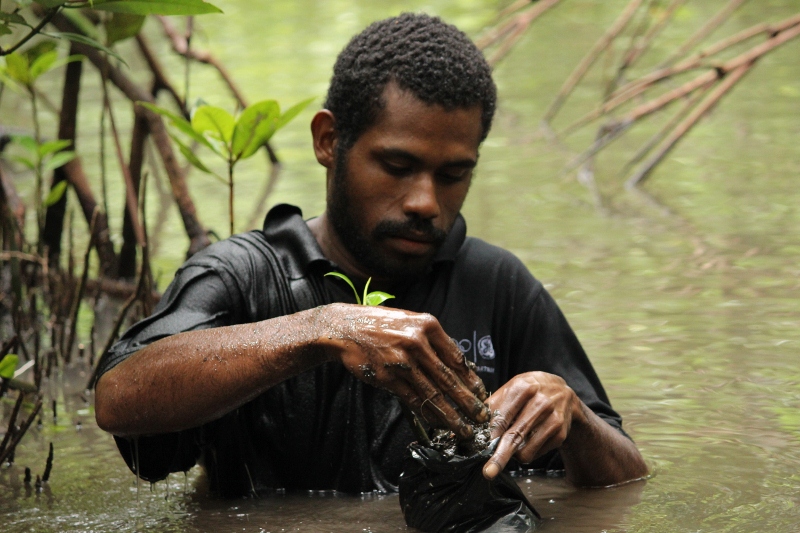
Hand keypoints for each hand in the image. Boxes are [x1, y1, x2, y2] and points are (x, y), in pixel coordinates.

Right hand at [315, 303, 489, 437]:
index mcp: (428, 325)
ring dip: (451, 415)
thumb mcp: (411, 322)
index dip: (471, 379)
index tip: (482, 393)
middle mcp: (417, 342)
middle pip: (449, 378)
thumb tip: (458, 366)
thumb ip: (433, 341)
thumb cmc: (381, 325)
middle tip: (483, 417)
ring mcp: (402, 361)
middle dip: (468, 402)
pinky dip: (428, 414)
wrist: (345, 328)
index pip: (456, 357)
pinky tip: (439, 423)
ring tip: (465, 429)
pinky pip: (413, 400)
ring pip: (433, 394)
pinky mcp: (388, 377)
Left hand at [482, 371, 583, 478]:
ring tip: (515, 439)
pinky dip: (527, 451)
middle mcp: (540, 403)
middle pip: (514, 436)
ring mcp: (552, 419)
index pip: (501, 417)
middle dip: (500, 456)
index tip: (479, 450)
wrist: (564, 392)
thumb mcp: (512, 388)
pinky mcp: (560, 434)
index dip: (489, 436)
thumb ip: (492, 406)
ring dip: (513, 452)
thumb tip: (472, 429)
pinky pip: (535, 454)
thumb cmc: (530, 391)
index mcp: (523, 388)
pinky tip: (530, 437)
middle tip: (488, 472)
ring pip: (525, 451)